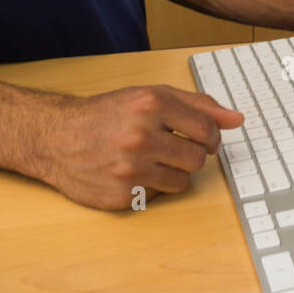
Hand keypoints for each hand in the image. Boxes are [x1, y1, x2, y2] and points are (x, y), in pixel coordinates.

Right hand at [43, 84, 244, 210]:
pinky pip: (158, 196)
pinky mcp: (121, 196)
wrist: (56, 138)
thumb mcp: (150, 96)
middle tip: (174, 147)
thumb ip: (197, 104)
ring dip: (172, 171)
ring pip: (182, 181)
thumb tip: (236, 119)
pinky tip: (132, 172)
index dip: (211, 135)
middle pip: (197, 159)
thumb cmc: (106, 114)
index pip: (206, 128)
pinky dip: (151, 186)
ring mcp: (129, 169)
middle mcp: (140, 136)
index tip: (204, 137)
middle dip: (191, 154)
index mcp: (150, 105)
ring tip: (151, 158)